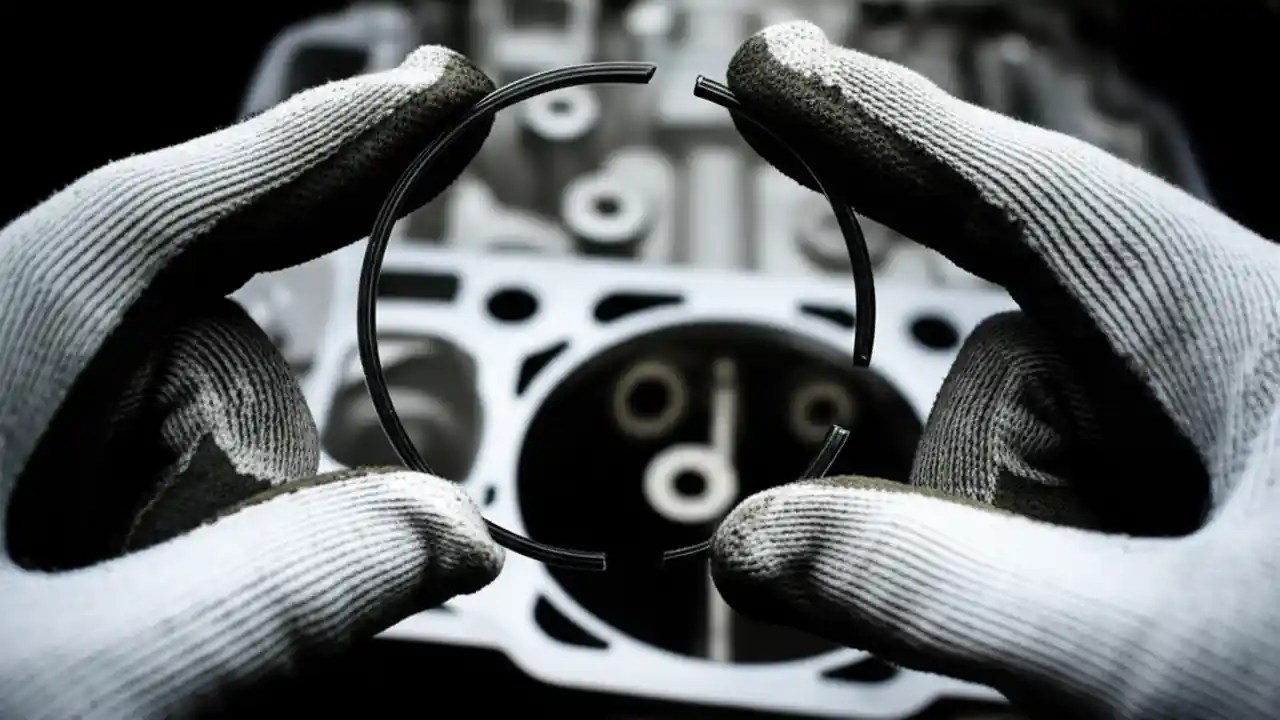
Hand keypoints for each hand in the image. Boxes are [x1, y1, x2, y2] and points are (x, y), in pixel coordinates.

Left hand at [0, 48, 502, 717]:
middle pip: (196, 352)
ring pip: (173, 430)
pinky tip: (110, 624)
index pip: (175, 208)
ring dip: (200, 535)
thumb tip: (447, 530)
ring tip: (104, 647)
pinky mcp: (18, 493)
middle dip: (248, 462)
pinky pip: (132, 479)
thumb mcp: (74, 693)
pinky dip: (166, 552)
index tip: (436, 93)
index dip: (324, 141)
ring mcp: (6, 426)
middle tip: (187, 610)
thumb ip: (275, 600)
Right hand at [710, 21, 1279, 718]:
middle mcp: (1224, 365)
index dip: (875, 123)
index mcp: (1246, 329)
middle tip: (1091, 625)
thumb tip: (763, 541)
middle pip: (1001, 376)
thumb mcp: (1172, 655)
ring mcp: (1209, 447)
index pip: (1017, 191)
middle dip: (987, 499)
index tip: (776, 69)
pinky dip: (1060, 596)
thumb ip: (949, 592)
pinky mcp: (1200, 517)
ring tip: (1161, 657)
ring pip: (1022, 471)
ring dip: (1034, 573)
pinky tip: (1145, 648)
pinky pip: (1061, 526)